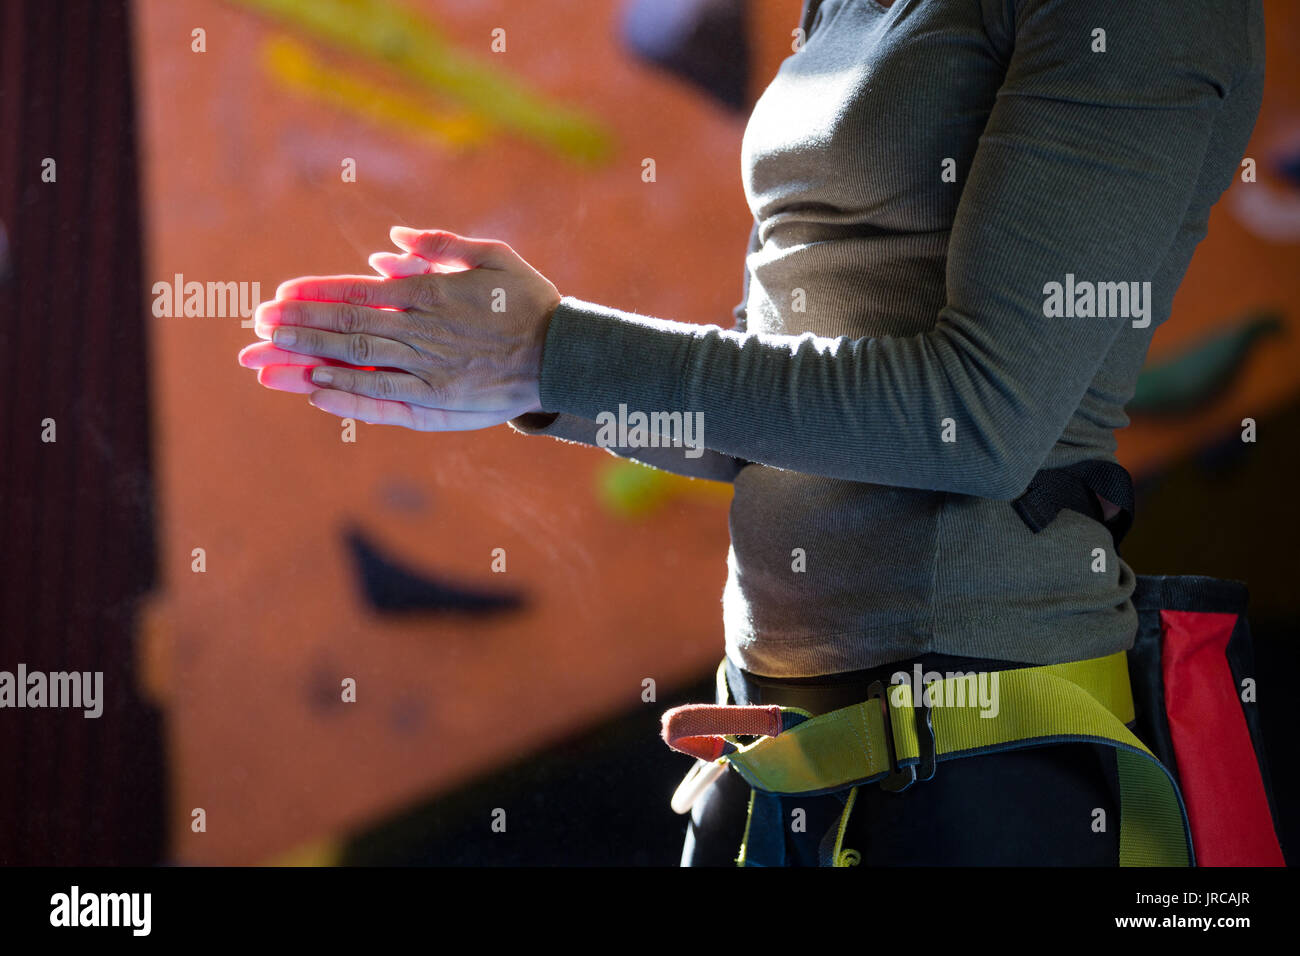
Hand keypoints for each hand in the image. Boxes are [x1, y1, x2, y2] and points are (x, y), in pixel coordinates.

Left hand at [237, 226, 561, 429]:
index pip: (361, 292)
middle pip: (348, 328)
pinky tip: (314, 391)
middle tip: (255, 327)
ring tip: (265, 360)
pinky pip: (384, 401)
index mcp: (432, 295)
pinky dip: (348, 396)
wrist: (565, 355)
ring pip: (358, 363)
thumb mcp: (492, 256)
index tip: (279, 295)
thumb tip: (387, 243)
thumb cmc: (528, 302)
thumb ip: (440, 246)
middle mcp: (424, 333)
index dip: (316, 294)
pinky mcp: (439, 406)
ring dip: (309, 359)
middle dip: (298, 327)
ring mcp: (429, 372)